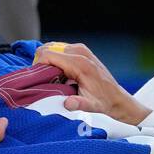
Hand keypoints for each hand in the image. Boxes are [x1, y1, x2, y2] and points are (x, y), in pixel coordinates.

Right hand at [32, 43, 149, 124]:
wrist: (116, 97)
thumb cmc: (103, 101)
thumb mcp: (91, 106)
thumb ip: (78, 103)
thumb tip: (68, 103)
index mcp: (80, 64)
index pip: (48, 55)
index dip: (37, 65)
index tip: (37, 78)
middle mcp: (80, 52)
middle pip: (48, 49)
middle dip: (41, 63)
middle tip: (44, 79)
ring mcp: (81, 49)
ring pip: (52, 48)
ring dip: (47, 61)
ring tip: (51, 77)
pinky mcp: (81, 50)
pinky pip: (60, 49)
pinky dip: (55, 59)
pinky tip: (59, 72)